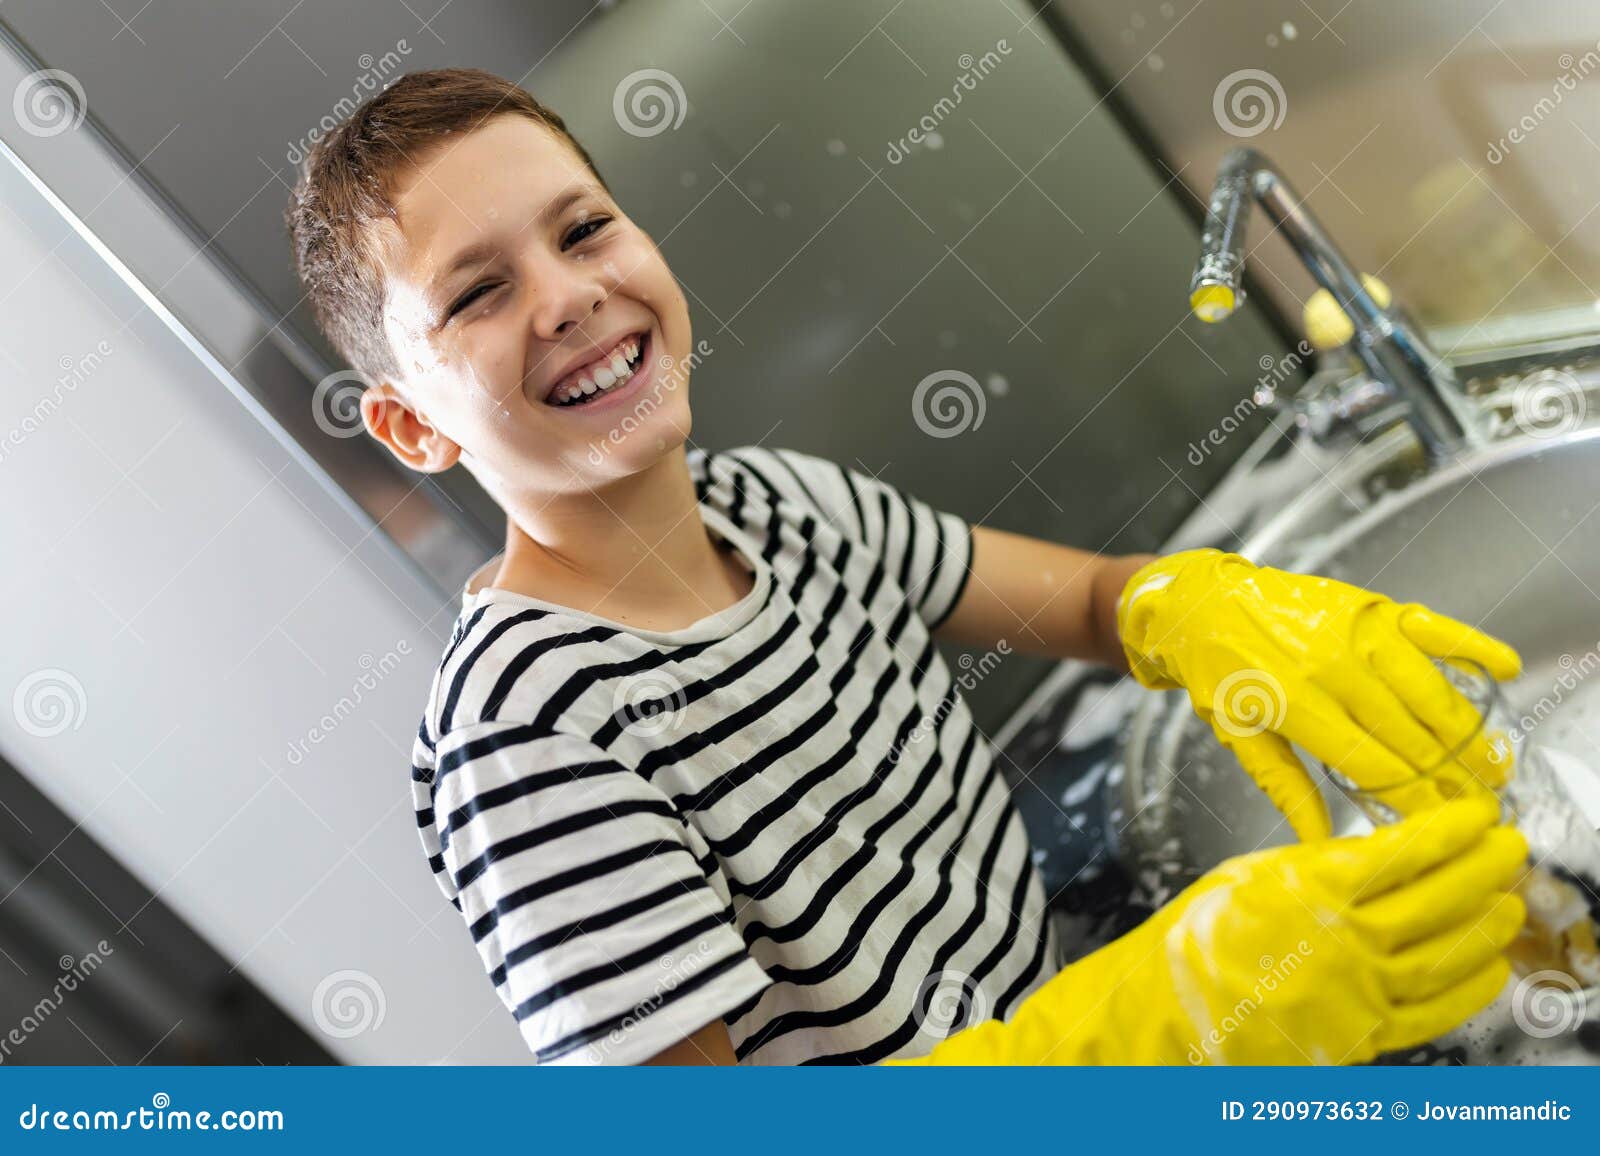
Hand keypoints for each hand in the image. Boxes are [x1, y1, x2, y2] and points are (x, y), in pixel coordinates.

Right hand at [890, 797, 1525, 1064]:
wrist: (1163, 1012)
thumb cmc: (1192, 941)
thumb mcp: (1248, 876)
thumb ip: (1312, 865)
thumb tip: (1367, 854)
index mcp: (1310, 886)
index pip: (1403, 851)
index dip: (1449, 831)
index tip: (1476, 815)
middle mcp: (1342, 938)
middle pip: (1437, 897)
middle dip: (1482, 868)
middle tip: (1509, 846)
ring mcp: (1356, 990)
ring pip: (1444, 953)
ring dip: (1484, 923)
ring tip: (1508, 901)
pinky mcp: (1358, 1033)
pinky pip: (1431, 1009)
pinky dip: (1468, 987)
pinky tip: (1488, 967)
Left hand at [1115, 548, 1520, 839]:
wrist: (1202, 603)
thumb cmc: (1219, 673)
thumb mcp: (1237, 735)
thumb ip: (1284, 787)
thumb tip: (1319, 843)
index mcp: (1296, 704)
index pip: (1374, 764)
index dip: (1416, 798)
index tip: (1447, 824)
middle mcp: (1332, 666)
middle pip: (1410, 733)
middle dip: (1451, 775)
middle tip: (1484, 805)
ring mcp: (1357, 630)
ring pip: (1430, 689)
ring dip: (1469, 729)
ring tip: (1496, 763)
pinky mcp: (1372, 604)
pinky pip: (1433, 626)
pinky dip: (1472, 645)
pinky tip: (1503, 670)